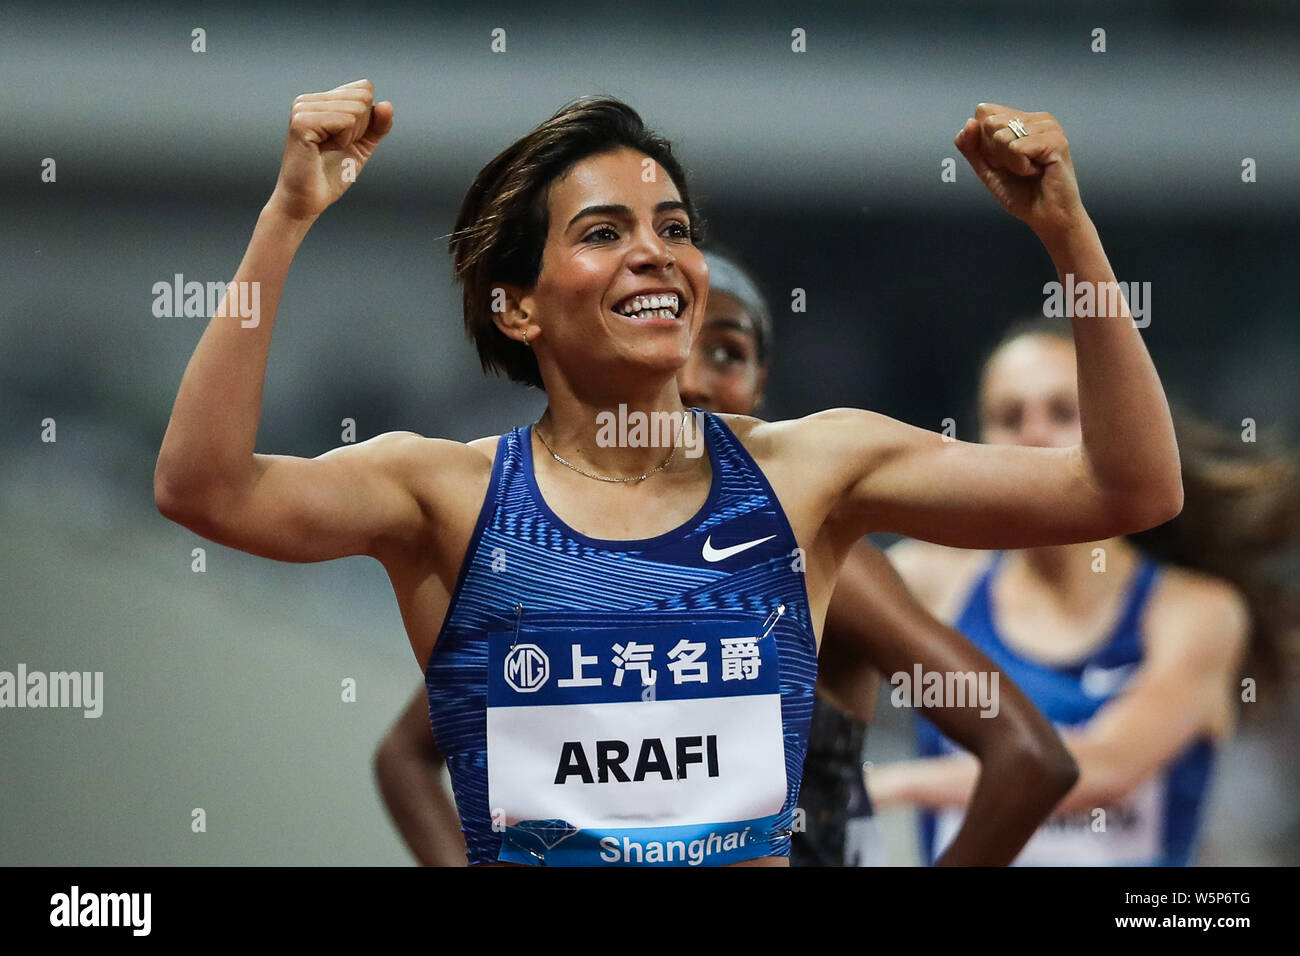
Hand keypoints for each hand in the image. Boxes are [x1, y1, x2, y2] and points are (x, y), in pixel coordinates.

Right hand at [268, 79, 393, 221]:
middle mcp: (308, 99)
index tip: (344, 139)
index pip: (364, 89)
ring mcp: (302, 108)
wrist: (308, 200)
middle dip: (359, 129)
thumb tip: (387, 104)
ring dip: (350, 137)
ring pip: (355, 110)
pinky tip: (324, 150)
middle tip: (336, 147)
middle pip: (363, 97)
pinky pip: (345, 121)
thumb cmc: (331, 174)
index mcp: (320, 100)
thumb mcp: (362, 145)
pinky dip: (343, 141)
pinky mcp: (301, 122)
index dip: (366, 119)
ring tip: (328, 149)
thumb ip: (378, 124)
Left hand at [955, 103, 1085, 239]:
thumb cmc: (1021, 193)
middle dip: (996, 153)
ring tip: (1030, 171)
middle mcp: (1036, 119)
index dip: (984, 143)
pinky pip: (1016, 148)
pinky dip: (1020, 167)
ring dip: (1010, 162)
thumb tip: (968, 123)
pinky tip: (1037, 172)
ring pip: (1002, 136)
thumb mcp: (987, 168)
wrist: (1046, 217)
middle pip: (990, 123)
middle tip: (1018, 168)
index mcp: (1022, 119)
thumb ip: (971, 146)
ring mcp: (1048, 127)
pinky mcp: (1056, 140)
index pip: (984, 113)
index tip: (1003, 161)